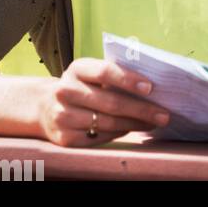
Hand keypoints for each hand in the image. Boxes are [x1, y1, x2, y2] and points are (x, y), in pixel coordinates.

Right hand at [36, 58, 171, 146]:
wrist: (44, 107)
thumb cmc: (82, 85)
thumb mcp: (91, 72)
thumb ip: (115, 72)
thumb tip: (151, 82)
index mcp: (77, 68)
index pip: (105, 72)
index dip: (129, 79)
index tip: (151, 87)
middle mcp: (66, 91)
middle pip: (110, 102)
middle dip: (141, 109)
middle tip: (163, 114)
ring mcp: (63, 116)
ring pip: (107, 123)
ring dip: (134, 124)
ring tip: (153, 123)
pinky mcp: (64, 138)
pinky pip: (98, 137)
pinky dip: (118, 134)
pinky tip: (132, 129)